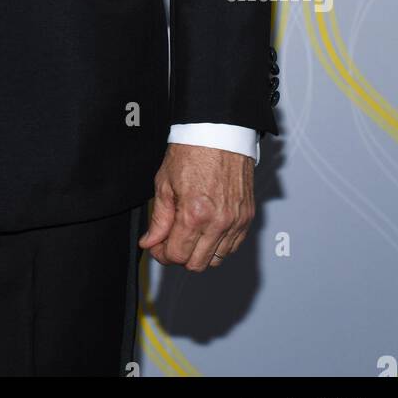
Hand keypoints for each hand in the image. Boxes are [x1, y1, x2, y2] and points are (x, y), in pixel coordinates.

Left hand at [138, 143, 254, 270]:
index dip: (162, 254)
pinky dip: (218, 244)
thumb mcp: (164, 183)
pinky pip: (233, 246)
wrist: (219, 133)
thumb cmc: (192, 151)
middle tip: (170, 241)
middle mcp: (218, 221)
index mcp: (195, 214)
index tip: (157, 246)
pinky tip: (207, 230)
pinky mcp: (247, 217)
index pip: (177, 255)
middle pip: (197, 264)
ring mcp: (235, 221)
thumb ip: (159, 218)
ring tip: (189, 234)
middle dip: (180, 256)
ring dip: (200, 252)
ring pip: (216, 259)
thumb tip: (150, 241)